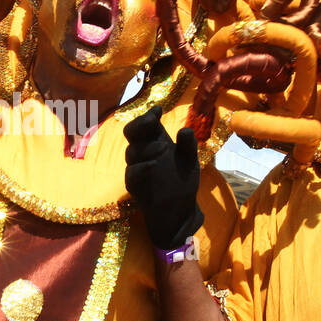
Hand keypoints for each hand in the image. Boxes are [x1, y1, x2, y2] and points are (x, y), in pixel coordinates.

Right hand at [123, 105, 204, 250]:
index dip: (147, 115)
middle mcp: (144, 152)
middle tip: (154, 123)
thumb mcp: (190, 160)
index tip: (158, 110)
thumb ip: (188, 145)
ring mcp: (137, 167)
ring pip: (132, 152)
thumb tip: (185, 130)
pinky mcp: (135, 184)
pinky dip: (142, 167)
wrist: (179, 210)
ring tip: (163, 149)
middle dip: (141, 125)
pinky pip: (132, 173)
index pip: (144, 124)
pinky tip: (153, 165)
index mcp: (155, 141)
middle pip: (131, 132)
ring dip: (146, 147)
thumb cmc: (182, 180)